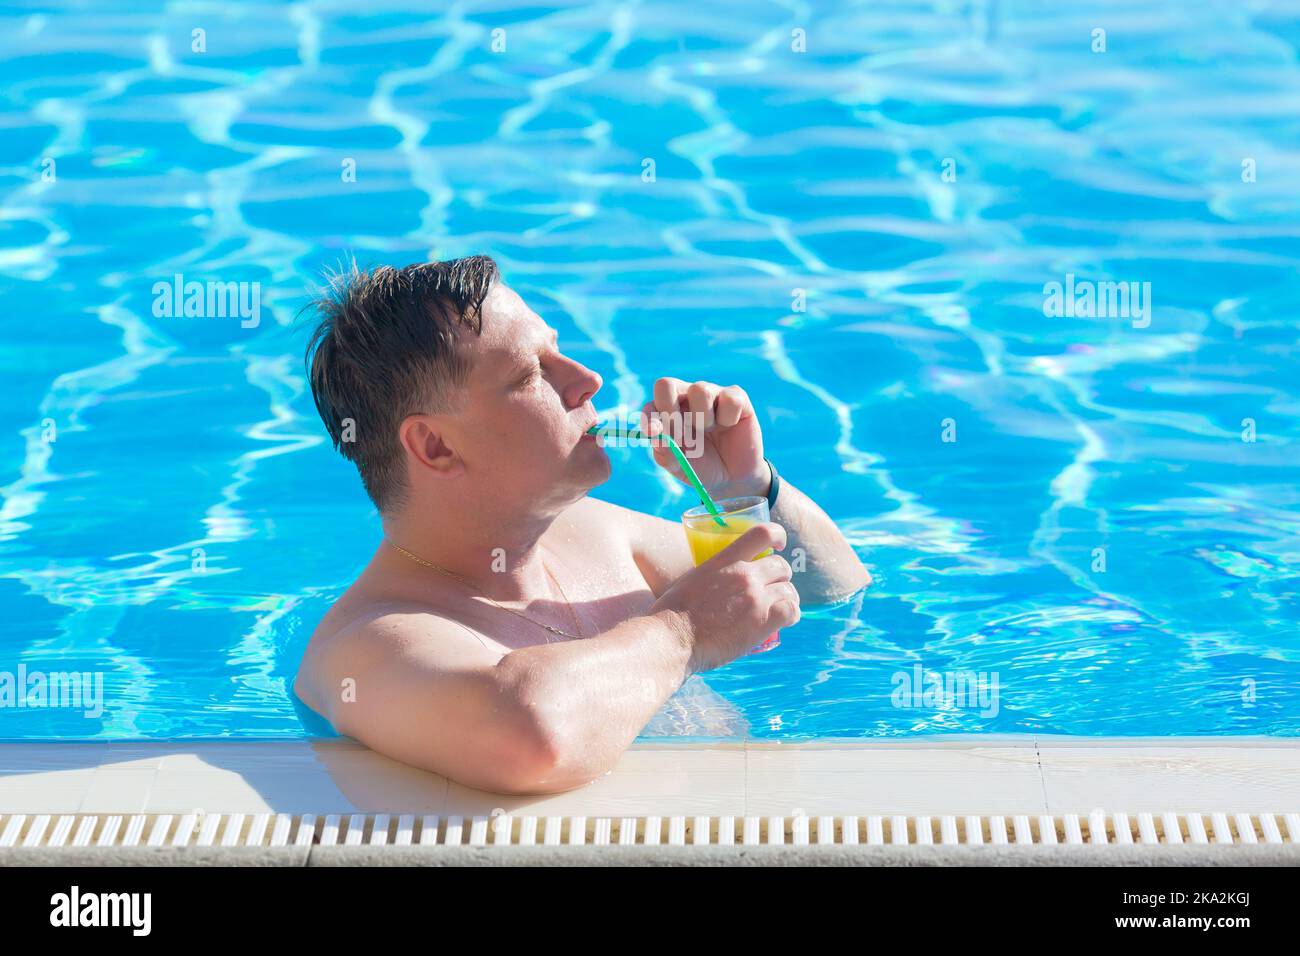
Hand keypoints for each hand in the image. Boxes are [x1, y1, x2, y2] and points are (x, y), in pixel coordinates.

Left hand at [639, 378, 769, 498]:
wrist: (733, 480)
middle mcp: (686, 398)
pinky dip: (728, 418)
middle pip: (666, 385)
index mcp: (667, 412)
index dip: (650, 417)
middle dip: (670, 412)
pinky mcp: (736, 397)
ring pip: (699, 389)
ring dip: (703, 419)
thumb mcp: (679, 466)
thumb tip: (655, 436)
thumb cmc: (702, 468)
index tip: (654, 433)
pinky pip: (729, 398)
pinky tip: (729, 426)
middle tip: (682, 436)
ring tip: (709, 432)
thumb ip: (665, 452)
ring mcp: (711, 394)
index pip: (651, 404)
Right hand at [650, 522, 799, 671]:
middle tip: (772, 589)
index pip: (763, 533)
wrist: (672, 639)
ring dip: (786, 598)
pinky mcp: (763, 622)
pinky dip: (791, 615)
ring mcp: (756, 598)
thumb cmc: (670, 614)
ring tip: (778, 608)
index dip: (777, 535)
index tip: (778, 544)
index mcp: (725, 560)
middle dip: (780, 577)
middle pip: (781, 566)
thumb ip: (711, 576)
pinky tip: (783, 621)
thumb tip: (717, 584)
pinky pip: (792, 612)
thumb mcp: (691, 580)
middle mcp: (744, 574)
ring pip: (789, 590)